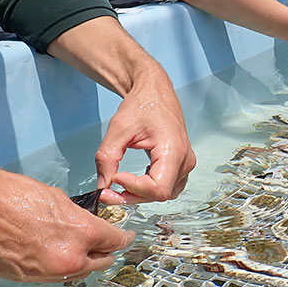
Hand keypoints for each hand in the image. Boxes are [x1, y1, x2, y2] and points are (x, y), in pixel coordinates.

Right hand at [0, 154, 135, 281]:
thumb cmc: (14, 194)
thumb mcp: (58, 199)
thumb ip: (78, 218)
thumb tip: (86, 227)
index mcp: (81, 234)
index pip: (114, 241)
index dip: (123, 237)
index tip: (126, 236)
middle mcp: (67, 259)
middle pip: (99, 263)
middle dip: (103, 253)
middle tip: (104, 244)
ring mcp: (46, 273)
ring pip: (74, 272)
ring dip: (78, 262)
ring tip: (74, 248)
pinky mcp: (26, 279)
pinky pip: (49, 275)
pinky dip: (53, 266)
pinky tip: (47, 252)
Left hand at [95, 72, 197, 204]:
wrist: (154, 92)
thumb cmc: (141, 105)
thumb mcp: (118, 130)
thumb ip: (107, 159)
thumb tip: (102, 187)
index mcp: (174, 150)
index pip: (159, 189)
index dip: (135, 189)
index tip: (115, 177)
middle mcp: (185, 160)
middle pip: (160, 194)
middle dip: (131, 195)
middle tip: (106, 191)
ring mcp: (185, 164)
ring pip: (163, 194)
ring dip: (138, 194)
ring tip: (117, 183)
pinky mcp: (179, 165)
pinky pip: (164, 186)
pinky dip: (145, 188)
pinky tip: (129, 179)